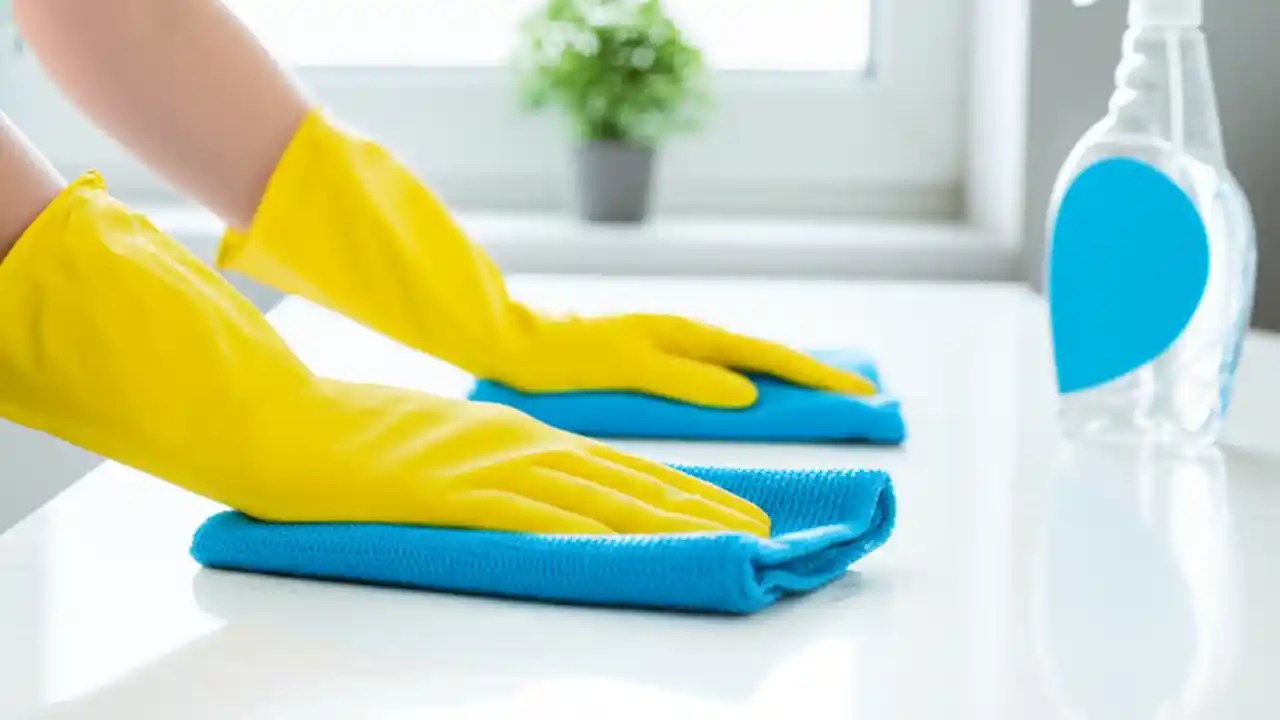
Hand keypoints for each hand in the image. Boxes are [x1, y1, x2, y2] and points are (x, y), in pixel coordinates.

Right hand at [263, 379, 770, 536]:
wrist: (292, 426)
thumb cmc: (367, 442)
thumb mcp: (455, 450)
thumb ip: (505, 470)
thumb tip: (549, 502)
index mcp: (523, 435)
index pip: (622, 467)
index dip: (685, 492)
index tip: (734, 511)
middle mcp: (521, 445)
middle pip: (628, 481)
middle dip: (701, 510)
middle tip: (760, 532)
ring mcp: (490, 466)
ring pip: (598, 498)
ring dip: (668, 524)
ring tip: (725, 542)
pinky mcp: (452, 493)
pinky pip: (529, 517)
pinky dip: (582, 533)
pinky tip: (623, 547)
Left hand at [491, 311, 877, 408]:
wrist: (522, 343)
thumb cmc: (572, 357)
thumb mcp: (633, 369)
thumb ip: (689, 381)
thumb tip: (749, 394)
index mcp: (690, 336)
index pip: (767, 359)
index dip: (814, 377)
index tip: (857, 391)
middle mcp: (690, 337)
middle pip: (767, 358)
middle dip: (814, 376)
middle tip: (861, 394)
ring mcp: (677, 347)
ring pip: (747, 363)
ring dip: (787, 379)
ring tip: (823, 395)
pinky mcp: (660, 359)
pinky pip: (723, 371)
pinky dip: (753, 381)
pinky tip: (758, 395)